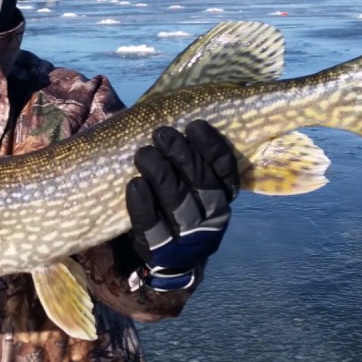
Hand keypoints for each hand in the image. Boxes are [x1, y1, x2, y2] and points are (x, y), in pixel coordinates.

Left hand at [125, 120, 238, 290]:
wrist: (162, 252)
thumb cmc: (172, 199)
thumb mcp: (188, 181)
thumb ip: (188, 155)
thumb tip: (176, 108)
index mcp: (223, 198)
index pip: (226, 171)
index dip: (212, 147)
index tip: (195, 125)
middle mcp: (212, 219)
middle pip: (202, 185)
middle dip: (182, 155)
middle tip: (162, 133)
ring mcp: (187, 238)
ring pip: (179, 204)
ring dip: (161, 174)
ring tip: (144, 153)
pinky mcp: (159, 250)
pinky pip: (152, 226)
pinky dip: (142, 204)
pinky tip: (134, 184)